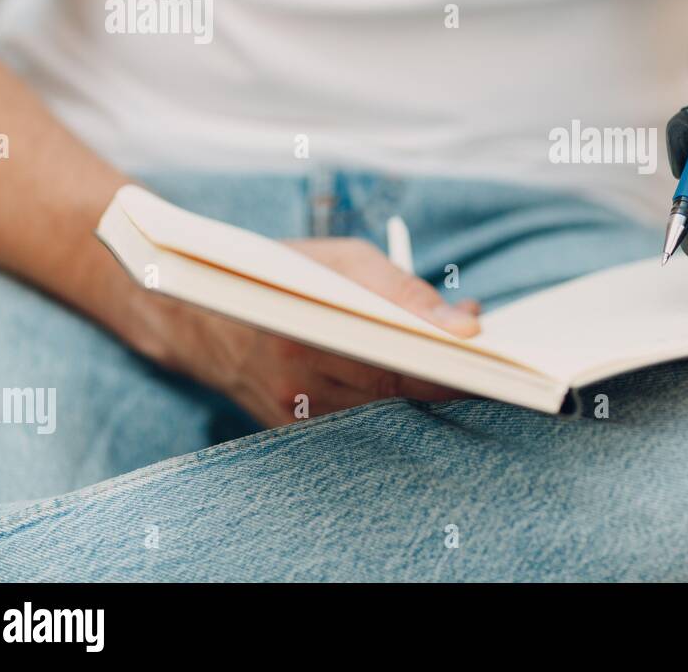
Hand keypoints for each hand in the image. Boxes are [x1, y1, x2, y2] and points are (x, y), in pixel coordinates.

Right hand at [131, 238, 480, 426]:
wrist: (197, 313)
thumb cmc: (278, 270)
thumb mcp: (340, 258)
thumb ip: (402, 289)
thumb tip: (465, 321)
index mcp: (304, 335)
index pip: (396, 366)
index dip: (447, 367)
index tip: (487, 356)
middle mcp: (296, 384)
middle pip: (395, 394)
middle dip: (446, 377)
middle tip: (490, 361)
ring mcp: (291, 414)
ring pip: (380, 413)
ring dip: (421, 391)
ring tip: (458, 364)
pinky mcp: (290, 430)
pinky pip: (355, 421)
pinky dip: (388, 402)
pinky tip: (413, 380)